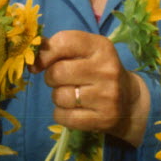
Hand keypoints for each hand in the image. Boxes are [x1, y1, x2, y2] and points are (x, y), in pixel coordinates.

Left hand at [36, 30, 149, 146]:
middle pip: (57, 73)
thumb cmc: (97, 71)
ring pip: (59, 96)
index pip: (64, 42)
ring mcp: (107, 96)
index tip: (39, 64)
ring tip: (70, 95)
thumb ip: (59, 48)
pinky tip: (73, 110)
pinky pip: (64, 117)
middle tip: (60, 81)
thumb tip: (31, 56)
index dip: (44, 53)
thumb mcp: (86, 52)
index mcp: (101, 47)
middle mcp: (107, 69)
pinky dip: (61, 115)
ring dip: (57, 97)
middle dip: (51, 78)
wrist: (129, 100)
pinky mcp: (103, 119)